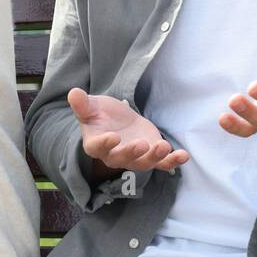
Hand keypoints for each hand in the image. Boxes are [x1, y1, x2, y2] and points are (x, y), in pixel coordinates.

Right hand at [69, 87, 189, 173]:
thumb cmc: (102, 114)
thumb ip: (83, 104)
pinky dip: (173, 161)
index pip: (98, 147)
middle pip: (122, 158)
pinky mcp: (151, 156)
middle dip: (132, 153)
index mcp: (96, 143)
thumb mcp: (93, 106)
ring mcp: (134, 158)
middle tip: (142, 144)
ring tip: (164, 146)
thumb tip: (73, 93)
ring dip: (155, 157)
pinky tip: (183, 155)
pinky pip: (162, 163)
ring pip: (144, 163)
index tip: (113, 137)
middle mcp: (114, 155)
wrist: (119, 121)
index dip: (105, 144)